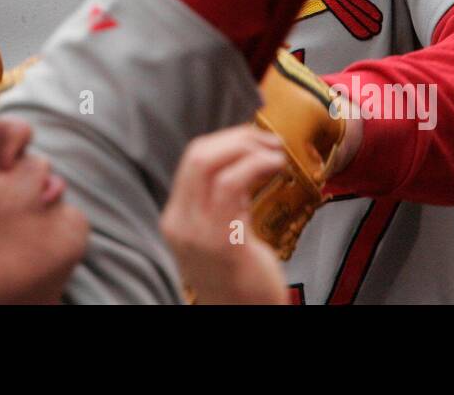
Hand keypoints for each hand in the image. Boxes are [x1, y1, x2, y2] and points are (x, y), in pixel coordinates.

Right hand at [160, 125, 289, 304]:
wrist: (242, 317)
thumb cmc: (240, 277)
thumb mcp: (220, 232)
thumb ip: (223, 200)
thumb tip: (244, 159)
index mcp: (177, 217)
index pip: (192, 159)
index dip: (225, 140)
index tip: (253, 136)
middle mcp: (180, 222)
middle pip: (197, 155)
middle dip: (237, 138)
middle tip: (267, 138)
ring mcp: (196, 232)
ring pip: (211, 165)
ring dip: (248, 148)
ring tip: (275, 151)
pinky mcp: (221, 241)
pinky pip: (232, 186)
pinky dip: (256, 165)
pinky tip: (276, 165)